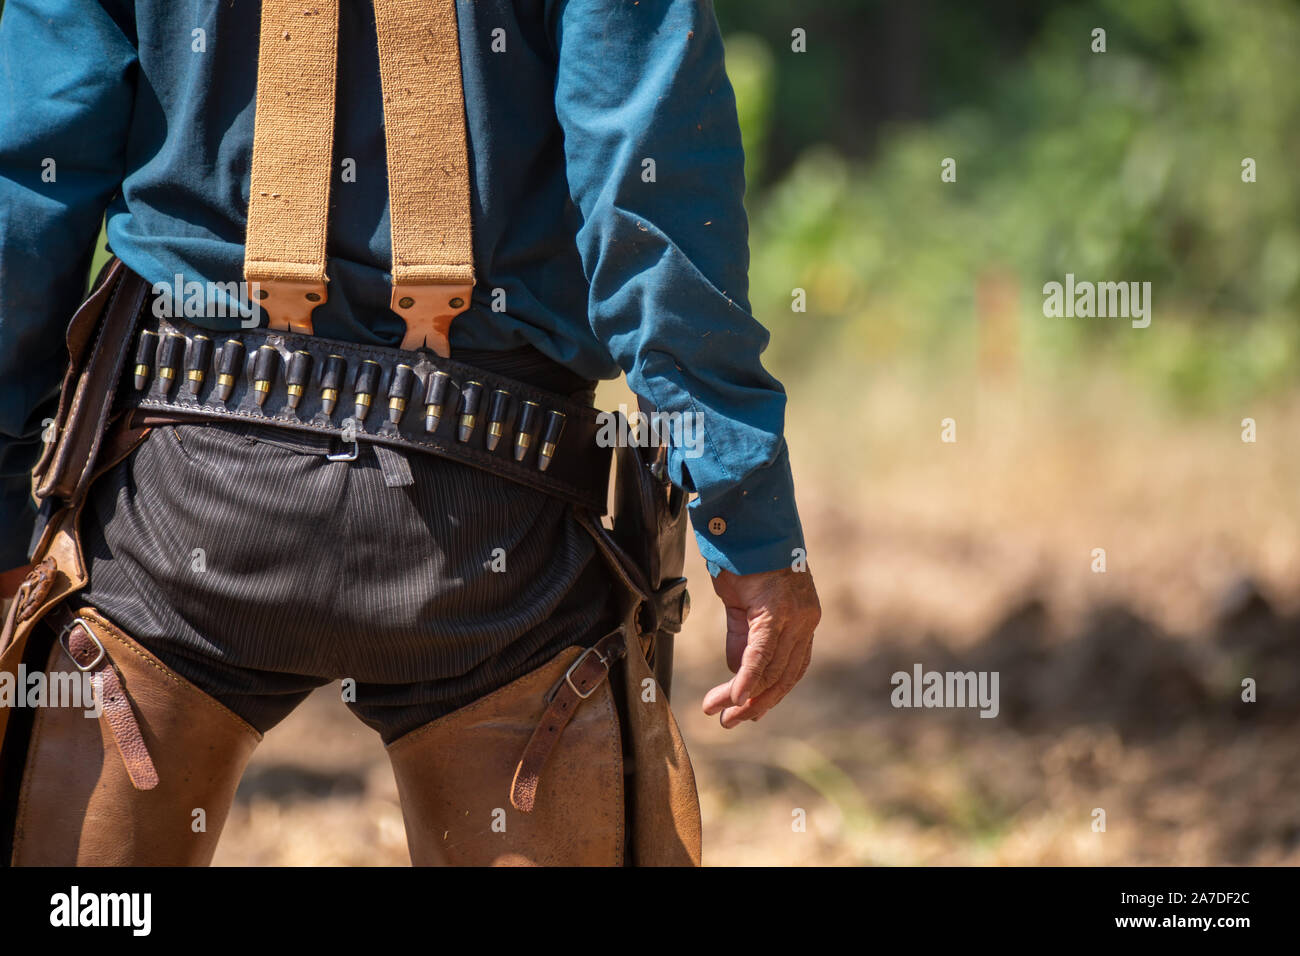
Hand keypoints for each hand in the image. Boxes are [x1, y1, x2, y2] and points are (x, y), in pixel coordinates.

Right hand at [702, 566, 819, 727]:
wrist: (746, 521)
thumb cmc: (743, 556)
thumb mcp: (744, 603)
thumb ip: (744, 639)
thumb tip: (739, 673)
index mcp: (803, 619)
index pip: (791, 669)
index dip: (769, 694)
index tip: (746, 711)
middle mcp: (806, 620)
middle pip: (785, 676)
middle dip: (755, 704)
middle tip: (728, 722)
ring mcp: (795, 615)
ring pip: (772, 670)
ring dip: (744, 697)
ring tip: (719, 712)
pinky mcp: (776, 610)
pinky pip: (762, 654)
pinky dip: (748, 678)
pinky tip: (733, 697)